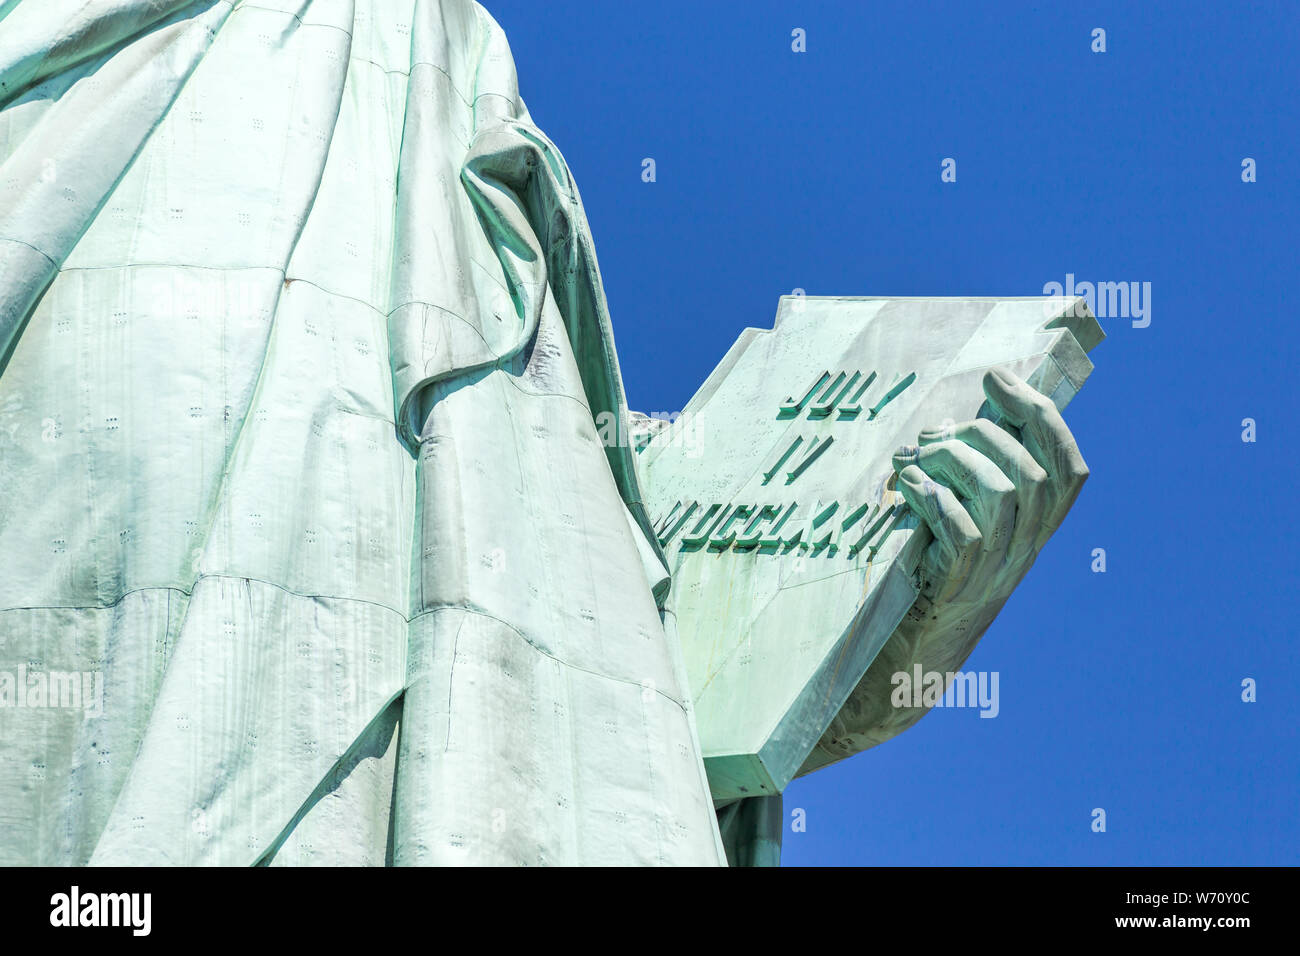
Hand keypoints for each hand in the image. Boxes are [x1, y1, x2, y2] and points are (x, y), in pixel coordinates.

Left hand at [801, 367, 1088, 770]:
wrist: (899, 670)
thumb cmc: (917, 587)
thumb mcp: (950, 529)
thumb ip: (963, 485)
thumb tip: (952, 424)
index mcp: (1030, 535)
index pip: (1069, 469)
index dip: (1042, 416)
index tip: (997, 378)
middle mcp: (1024, 556)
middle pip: (1036, 473)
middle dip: (983, 433)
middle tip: (930, 435)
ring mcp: (993, 578)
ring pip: (1005, 495)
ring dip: (954, 460)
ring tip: (909, 461)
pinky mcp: (956, 594)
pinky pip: (965, 534)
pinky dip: (935, 498)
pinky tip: (902, 489)